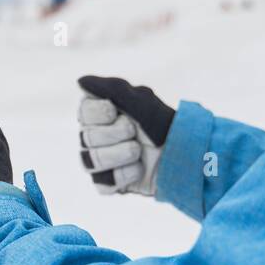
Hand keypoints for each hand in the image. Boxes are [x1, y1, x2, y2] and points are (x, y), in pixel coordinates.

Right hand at [76, 76, 174, 196]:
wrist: (184, 154)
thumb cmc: (162, 124)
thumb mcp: (141, 101)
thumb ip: (111, 89)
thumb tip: (80, 81)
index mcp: (100, 113)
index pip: (83, 112)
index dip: (98, 113)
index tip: (114, 112)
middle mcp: (94, 136)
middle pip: (86, 137)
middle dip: (114, 133)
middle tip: (133, 131)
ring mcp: (100, 161)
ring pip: (91, 162)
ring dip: (120, 154)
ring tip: (137, 151)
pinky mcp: (107, 183)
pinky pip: (102, 183)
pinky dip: (124, 175)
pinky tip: (138, 168)